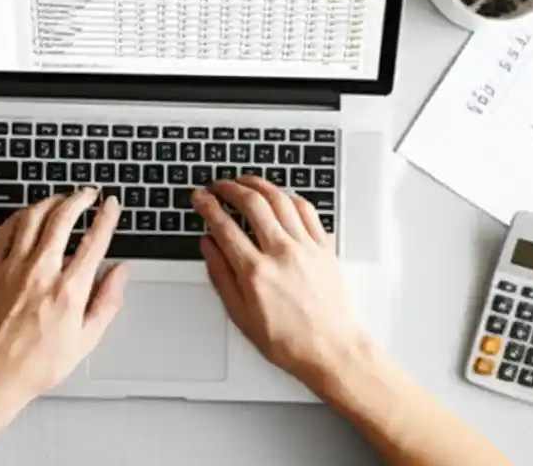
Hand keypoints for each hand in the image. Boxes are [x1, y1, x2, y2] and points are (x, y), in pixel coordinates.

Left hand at [0, 188, 127, 405]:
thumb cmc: (35, 365)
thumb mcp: (85, 340)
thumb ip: (107, 301)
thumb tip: (120, 272)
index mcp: (68, 291)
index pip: (94, 241)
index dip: (107, 217)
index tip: (111, 205)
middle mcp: (40, 274)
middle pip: (63, 219)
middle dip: (80, 199)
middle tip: (89, 194)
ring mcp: (12, 269)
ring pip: (33, 218)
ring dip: (51, 201)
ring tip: (62, 198)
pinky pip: (6, 231)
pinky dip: (20, 216)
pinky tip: (28, 214)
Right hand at [193, 177, 369, 390]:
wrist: (331, 350)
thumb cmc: (289, 341)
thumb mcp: (241, 316)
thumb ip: (221, 276)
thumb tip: (208, 247)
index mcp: (256, 272)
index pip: (224, 226)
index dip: (207, 206)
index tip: (201, 198)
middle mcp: (281, 253)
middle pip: (252, 203)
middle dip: (230, 187)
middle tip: (219, 185)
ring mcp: (306, 247)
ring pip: (280, 199)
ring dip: (258, 184)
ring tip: (245, 182)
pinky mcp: (324, 247)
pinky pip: (307, 210)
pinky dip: (289, 196)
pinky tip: (280, 196)